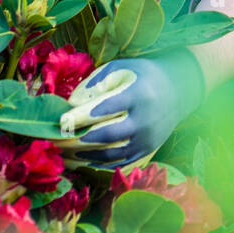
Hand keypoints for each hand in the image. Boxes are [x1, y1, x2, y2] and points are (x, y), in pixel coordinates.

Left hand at [58, 50, 205, 167]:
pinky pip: (120, 163)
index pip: (104, 108)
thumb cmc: (142, 75)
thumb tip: (71, 105)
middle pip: (106, 135)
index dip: (80, 117)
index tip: (59, 121)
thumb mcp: (120, 68)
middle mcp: (145, 119)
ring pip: (111, 154)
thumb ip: (95, 83)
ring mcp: (147, 139)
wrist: (178, 90)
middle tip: (55, 141)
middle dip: (77, 140)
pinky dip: (98, 164)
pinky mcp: (147, 151)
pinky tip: (81, 160)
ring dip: (84, 156)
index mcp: (138, 94)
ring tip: (63, 153)